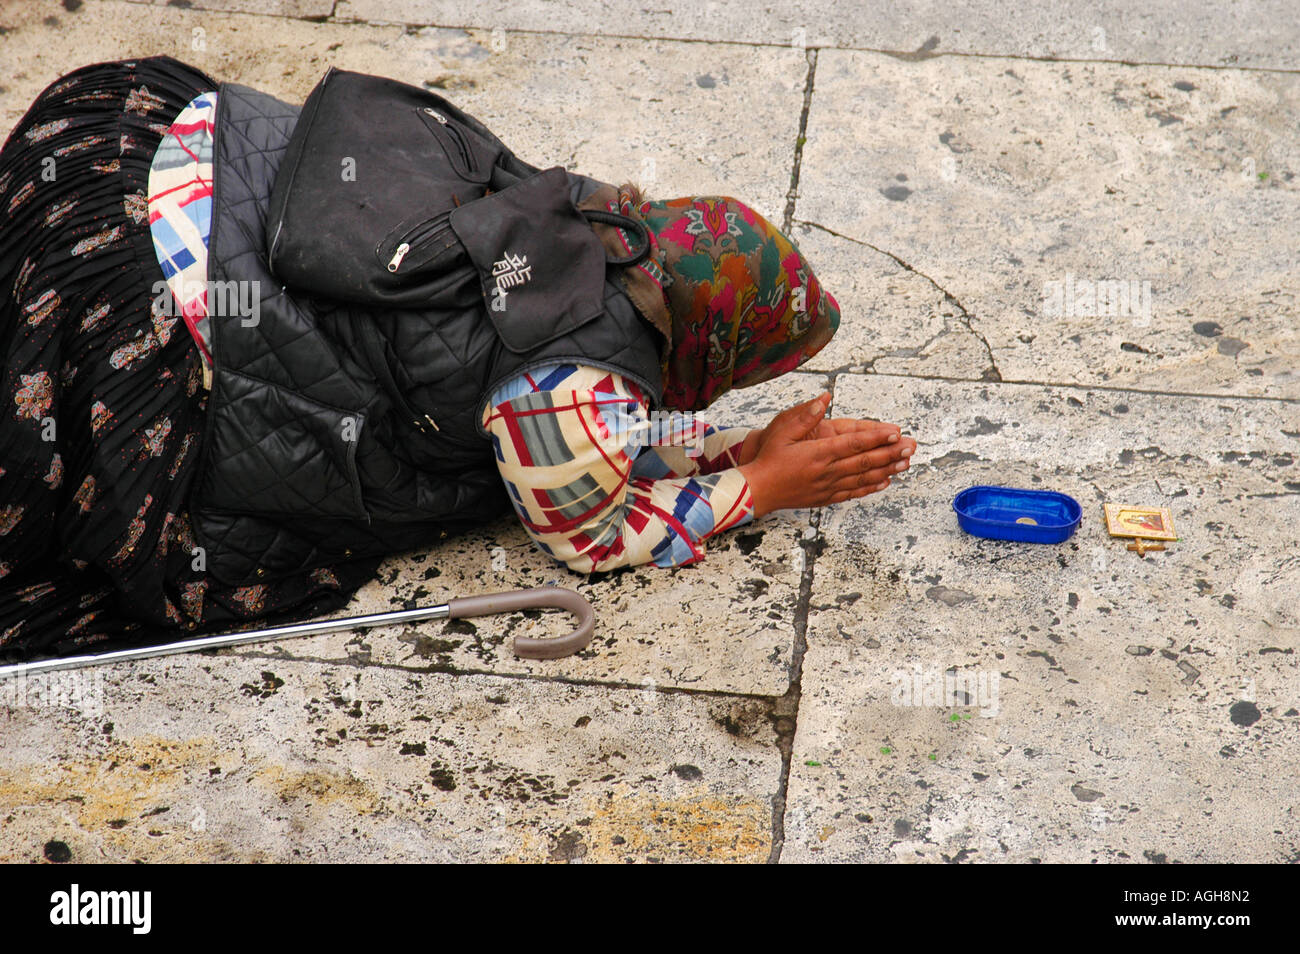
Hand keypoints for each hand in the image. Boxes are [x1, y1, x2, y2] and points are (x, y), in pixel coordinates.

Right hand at [738, 392, 916, 518]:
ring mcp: (828, 486)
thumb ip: (804, 416)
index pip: (853, 444)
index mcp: (818, 453)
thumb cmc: (767, 459)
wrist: (756, 491)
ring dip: (887, 470)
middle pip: (865, 462)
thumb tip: (824, 399)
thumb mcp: (781, 431)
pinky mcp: (826, 497)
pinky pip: (853, 492)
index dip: (876, 438)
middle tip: (911, 446)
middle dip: (890, 453)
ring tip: (906, 463)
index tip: (895, 432)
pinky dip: (871, 488)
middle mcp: (827, 471)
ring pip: (864, 478)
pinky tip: (885, 482)